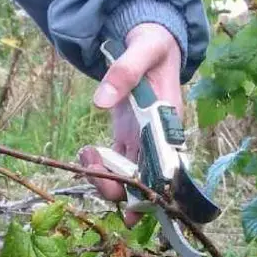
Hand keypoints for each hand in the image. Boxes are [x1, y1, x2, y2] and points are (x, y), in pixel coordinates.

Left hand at [78, 23, 181, 226]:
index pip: (166, 171)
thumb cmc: (153, 48)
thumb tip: (101, 101)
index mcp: (170, 127)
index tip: (133, 212)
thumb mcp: (143, 51)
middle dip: (118, 189)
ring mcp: (142, 143)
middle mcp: (158, 142)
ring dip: (103, 179)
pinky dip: (98, 167)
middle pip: (144, 183)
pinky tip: (87, 151)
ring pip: (127, 179)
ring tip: (86, 154)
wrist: (148, 44)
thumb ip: (124, 73)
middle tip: (92, 171)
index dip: (153, 195)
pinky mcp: (127, 140)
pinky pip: (114, 166)